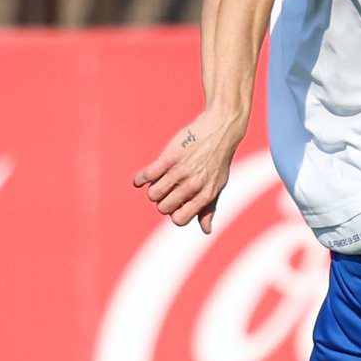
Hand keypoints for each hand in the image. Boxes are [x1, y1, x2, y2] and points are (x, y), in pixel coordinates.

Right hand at [133, 108, 244, 233]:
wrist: (220, 129)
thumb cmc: (217, 161)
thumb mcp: (218, 185)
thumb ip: (209, 209)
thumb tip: (206, 231)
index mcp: (205, 195)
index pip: (179, 219)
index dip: (174, 213)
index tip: (176, 203)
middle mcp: (193, 185)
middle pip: (163, 207)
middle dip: (162, 201)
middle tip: (167, 190)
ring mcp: (181, 171)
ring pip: (153, 194)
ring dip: (152, 190)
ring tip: (159, 181)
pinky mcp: (169, 156)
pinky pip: (147, 175)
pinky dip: (140, 179)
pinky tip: (141, 178)